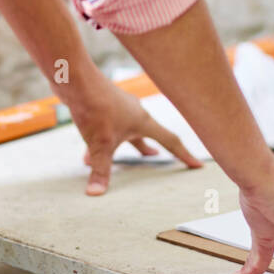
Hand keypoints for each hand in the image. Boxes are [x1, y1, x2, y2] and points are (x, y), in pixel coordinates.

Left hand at [64, 69, 204, 195]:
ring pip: (126, 131)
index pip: (170, 141)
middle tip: (157, 158)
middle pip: (149, 134)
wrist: (76, 80)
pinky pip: (109, 127)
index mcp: (143, 122)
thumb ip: (100, 169)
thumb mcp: (100, 144)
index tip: (197, 165)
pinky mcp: (104, 104)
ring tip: (123, 158)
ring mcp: (120, 107)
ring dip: (126, 145)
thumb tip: (96, 193)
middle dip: (151, 148)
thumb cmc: (95, 108)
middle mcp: (135, 113)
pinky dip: (104, 140)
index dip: (184, 155)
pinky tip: (86, 155)